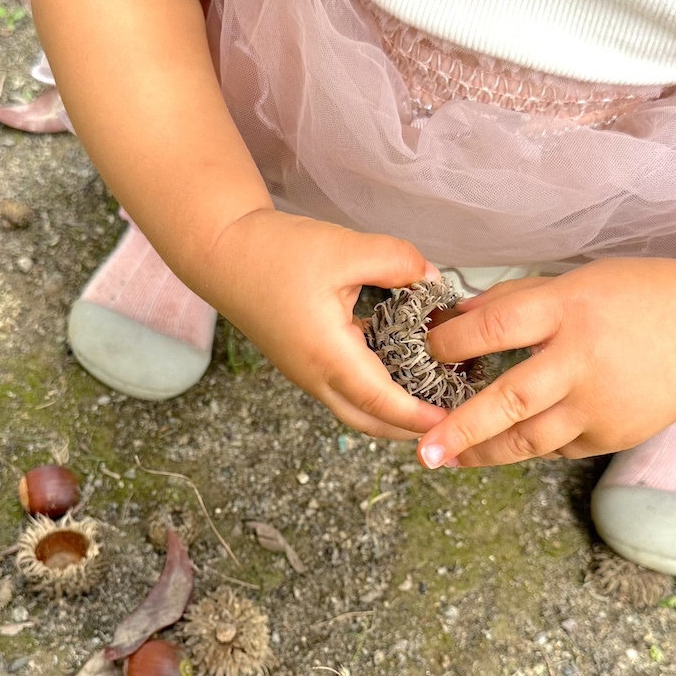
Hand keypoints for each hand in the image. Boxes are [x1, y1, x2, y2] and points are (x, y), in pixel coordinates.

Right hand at [197, 209, 447, 439]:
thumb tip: (432, 280)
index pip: (382, 401)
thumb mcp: (345, 247)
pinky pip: (345, 389)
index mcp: (327, 355)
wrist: (221, 252)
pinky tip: (402, 368)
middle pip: (369, 421)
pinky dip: (375, 391)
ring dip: (392, 411)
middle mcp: (315, 374)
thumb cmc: (277, 251)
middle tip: (450, 421)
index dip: (420, 416)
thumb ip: (398, 262)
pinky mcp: (304, 361)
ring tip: (433, 398)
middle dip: (409, 428)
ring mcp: (307, 372)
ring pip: (356, 408)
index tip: (454, 419)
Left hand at [415, 258, 675, 466]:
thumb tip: (454, 317)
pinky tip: (503, 446)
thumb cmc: (637, 297)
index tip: (426, 351)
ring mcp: (600, 404)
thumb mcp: (577, 281)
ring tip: (448, 460)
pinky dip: (528, 446)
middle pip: (509, 399)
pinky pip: (557, 447)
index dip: (452, 341)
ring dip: (484, 453)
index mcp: (569, 309)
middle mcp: (582, 360)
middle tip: (421, 449)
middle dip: (460, 428)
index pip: (495, 327)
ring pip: (530, 439)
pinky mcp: (613, 434)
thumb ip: (516, 299)